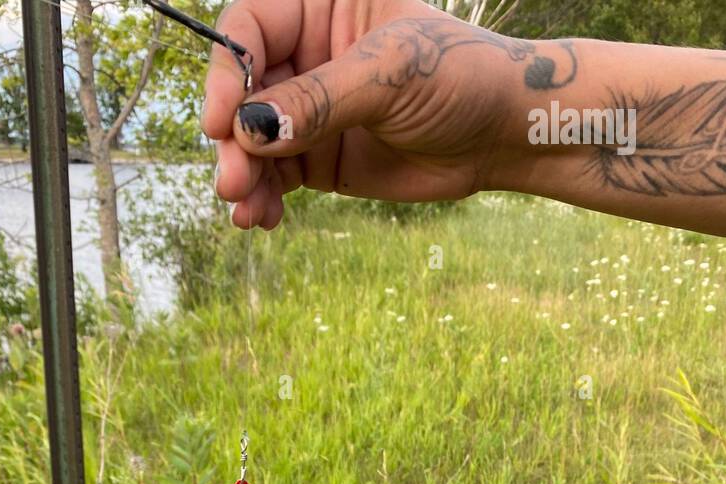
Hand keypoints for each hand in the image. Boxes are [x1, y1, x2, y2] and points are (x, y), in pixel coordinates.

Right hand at [201, 0, 527, 228]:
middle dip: (233, 139)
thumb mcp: (391, 76)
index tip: (222, 121)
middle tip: (233, 181)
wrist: (502, 134)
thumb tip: (251, 128)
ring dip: (242, 176)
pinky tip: (261, 219)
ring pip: (253, 140)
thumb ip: (320, 100)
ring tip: (245, 210)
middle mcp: (308, 54)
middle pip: (244, 91)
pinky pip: (275, 176)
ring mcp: (311, 109)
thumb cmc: (460, 77)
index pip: (252, 27)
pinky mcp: (319, 157)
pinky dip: (263, 198)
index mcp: (322, 5)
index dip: (228, 71)